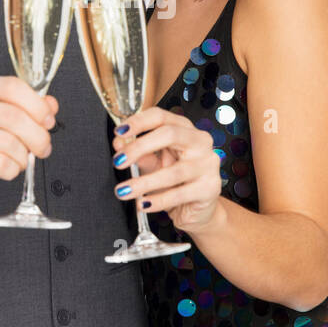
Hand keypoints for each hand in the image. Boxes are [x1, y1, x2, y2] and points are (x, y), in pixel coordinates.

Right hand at [0, 76, 56, 196]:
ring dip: (23, 156)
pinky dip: (11, 169)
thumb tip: (51, 105)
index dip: (37, 105)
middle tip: (43, 147)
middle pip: (13, 117)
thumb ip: (20, 106)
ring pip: (7, 143)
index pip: (11, 87)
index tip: (48, 120)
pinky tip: (8, 169)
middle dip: (37, 136)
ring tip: (21, 160)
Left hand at [111, 106, 221, 231]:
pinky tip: (143, 204)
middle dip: (139, 147)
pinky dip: (157, 201)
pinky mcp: (210, 188)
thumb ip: (138, 153)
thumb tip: (119, 143)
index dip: (138, 122)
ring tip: (124, 191)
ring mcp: (208, 164)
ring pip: (173, 171)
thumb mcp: (153, 164)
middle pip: (169, 134)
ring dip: (144, 183)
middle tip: (118, 161)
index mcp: (185, 129)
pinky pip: (179, 194)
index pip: (160, 116)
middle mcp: (200, 142)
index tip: (118, 132)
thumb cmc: (176, 182)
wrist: (196, 210)